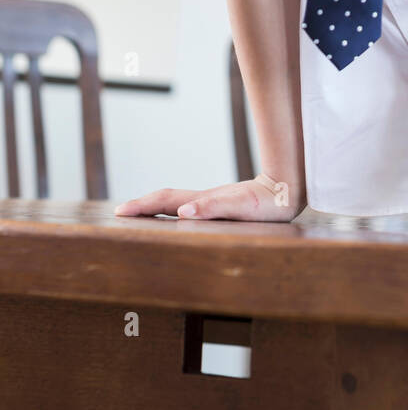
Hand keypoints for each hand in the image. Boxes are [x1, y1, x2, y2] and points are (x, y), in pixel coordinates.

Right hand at [113, 177, 305, 222]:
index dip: (142, 206)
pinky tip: (176, 219)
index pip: (165, 201)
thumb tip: (183, 212)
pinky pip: (190, 208)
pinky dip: (174, 211)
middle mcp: (204, 200)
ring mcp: (212, 202)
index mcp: (203, 200)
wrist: (287, 190)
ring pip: (177, 203)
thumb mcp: (241, 207)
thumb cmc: (267, 202)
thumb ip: (213, 207)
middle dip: (142, 206)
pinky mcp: (222, 206)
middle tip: (119, 213)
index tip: (119, 211)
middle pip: (166, 199)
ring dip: (155, 208)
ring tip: (139, 215)